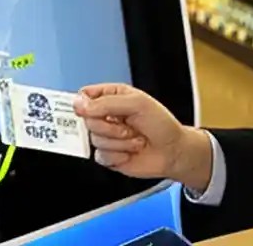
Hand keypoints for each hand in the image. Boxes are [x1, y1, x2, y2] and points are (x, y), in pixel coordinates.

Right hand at [73, 83, 212, 191]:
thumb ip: (106, 103)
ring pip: (95, 140)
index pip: (85, 96)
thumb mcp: (137, 104)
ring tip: (135, 139)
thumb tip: (79, 104)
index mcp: (112, 96)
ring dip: (119, 142)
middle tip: (128, 126)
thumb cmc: (161, 124)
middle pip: (86, 120)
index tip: (90, 111)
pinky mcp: (108, 155)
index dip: (83, 104)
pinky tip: (131, 152)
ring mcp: (107, 136)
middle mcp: (107, 116)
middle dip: (109, 127)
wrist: (173, 152)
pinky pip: (100, 156)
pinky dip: (118, 155)